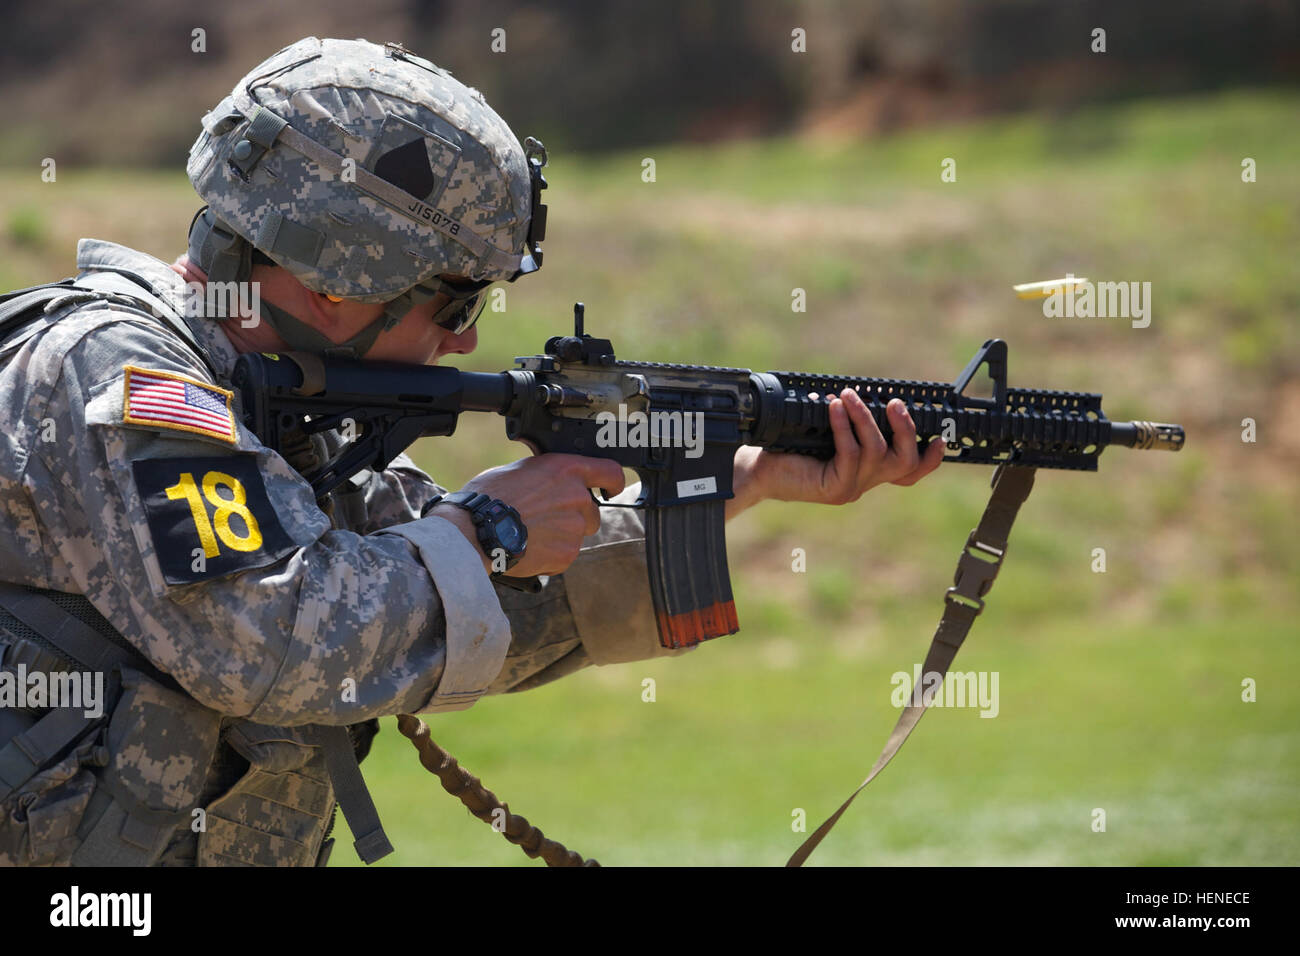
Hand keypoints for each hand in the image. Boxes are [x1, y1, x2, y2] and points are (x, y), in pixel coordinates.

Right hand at [428, 453, 625, 577]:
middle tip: (546, 519)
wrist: (474, 532)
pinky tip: (529, 547)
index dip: (613, 482)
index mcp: (567, 470)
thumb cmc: (489, 497)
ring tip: (532, 534)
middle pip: (592, 511)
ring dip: (563, 536)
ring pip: (578, 534)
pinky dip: (552, 555)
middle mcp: (577, 497)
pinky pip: (565, 556)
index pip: (611, 472)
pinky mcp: (567, 554)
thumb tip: (554, 478)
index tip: (610, 489)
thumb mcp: (521, 469)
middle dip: (575, 516)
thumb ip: (549, 475)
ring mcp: (574, 527)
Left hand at [729, 393, 942, 515]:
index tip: (940, 438)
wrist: (758, 470)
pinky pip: (850, 454)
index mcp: (869, 471)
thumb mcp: (826, 430)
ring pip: (877, 452)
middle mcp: (865, 483)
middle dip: (906, 429)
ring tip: (849, 395)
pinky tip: (835, 408)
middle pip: (906, 463)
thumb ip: (849, 421)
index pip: (910, 472)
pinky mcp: (835, 489)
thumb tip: (860, 393)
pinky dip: (845, 426)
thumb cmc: (789, 446)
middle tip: (894, 404)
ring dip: (865, 418)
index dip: (930, 459)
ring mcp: (852, 489)